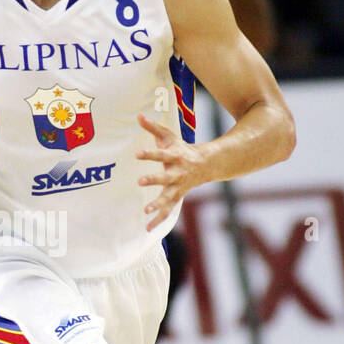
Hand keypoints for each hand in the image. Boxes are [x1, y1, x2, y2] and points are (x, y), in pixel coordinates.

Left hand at [136, 114, 203, 228]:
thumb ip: (153, 127)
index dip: (150, 154)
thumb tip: (138, 115)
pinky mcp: (177, 197)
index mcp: (175, 156)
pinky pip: (167, 211)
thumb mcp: (169, 136)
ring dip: (157, 205)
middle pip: (165, 177)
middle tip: (140, 181)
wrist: (205, 164)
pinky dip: (158, 220)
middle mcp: (177, 173)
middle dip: (154, 179)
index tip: (137, 154)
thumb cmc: (181, 148)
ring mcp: (178, 187)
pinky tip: (147, 228)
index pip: (161, 154)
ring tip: (146, 210)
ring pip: (168, 197)